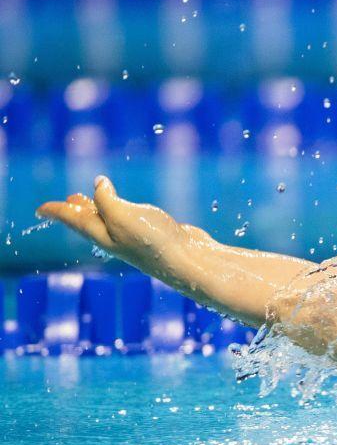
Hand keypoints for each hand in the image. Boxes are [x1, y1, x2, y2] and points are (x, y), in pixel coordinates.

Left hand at [37, 176, 192, 278]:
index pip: (72, 219)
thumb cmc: (153, 240)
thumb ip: (106, 198)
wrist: (188, 261)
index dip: (56, 211)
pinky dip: (120, 210)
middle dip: (77, 210)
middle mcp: (113, 237)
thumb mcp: (122, 214)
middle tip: (69, 198)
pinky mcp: (152, 234)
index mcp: (100, 234)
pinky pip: (127, 220)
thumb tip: (98, 184)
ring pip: (108, 220)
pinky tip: (127, 209)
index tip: (40, 209)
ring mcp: (133, 237)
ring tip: (92, 199)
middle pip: (88, 221)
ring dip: (97, 208)